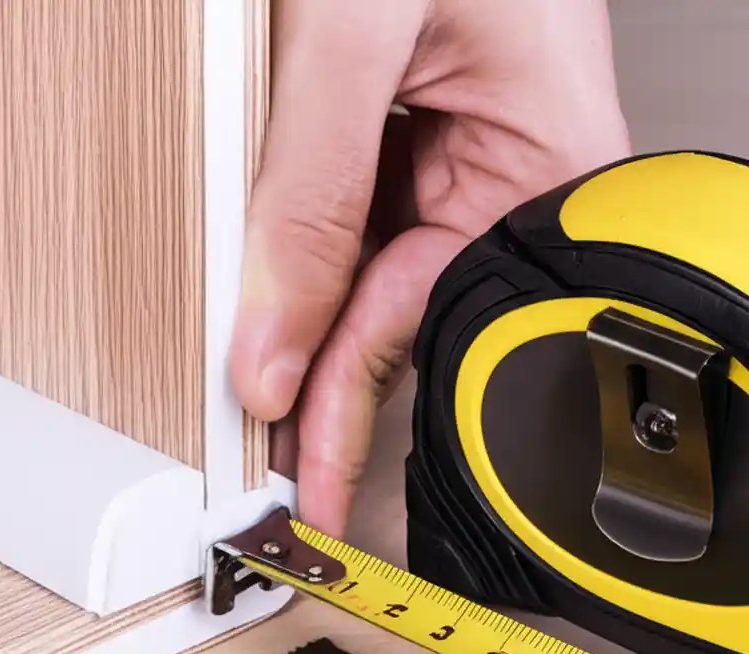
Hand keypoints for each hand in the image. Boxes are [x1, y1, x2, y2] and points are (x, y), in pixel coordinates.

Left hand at [231, 0, 631, 535]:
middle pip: (393, 307)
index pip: (426, 317)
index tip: (300, 480)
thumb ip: (309, 197)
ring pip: (362, 265)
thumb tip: (272, 341)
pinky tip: (255, 286)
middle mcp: (501, 170)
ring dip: (294, 315)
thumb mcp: (354, 41)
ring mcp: (451, 151)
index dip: (349, 406)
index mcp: (539, 161)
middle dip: (317, 377)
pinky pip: (344, 210)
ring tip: (243, 393)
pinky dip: (289, 249)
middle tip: (257, 457)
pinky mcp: (403, 129)